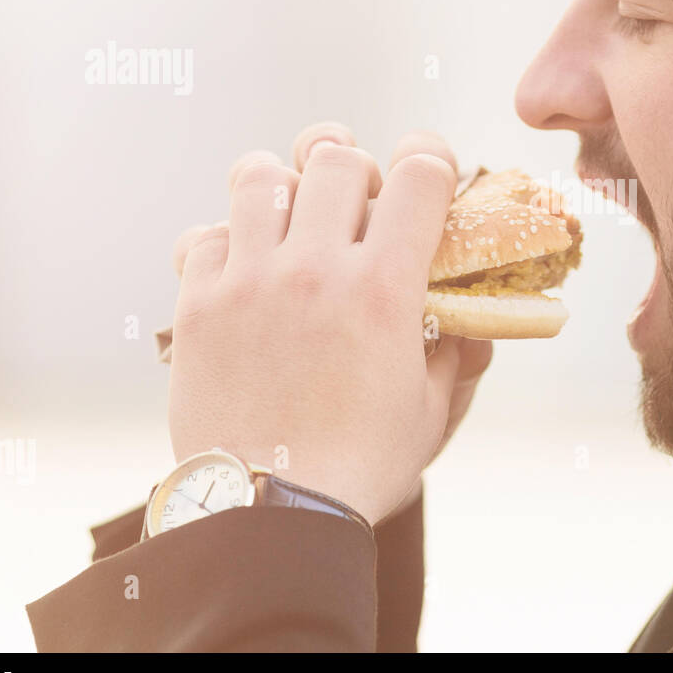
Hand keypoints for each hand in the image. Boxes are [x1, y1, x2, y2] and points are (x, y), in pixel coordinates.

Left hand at [166, 123, 491, 524]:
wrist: (269, 513)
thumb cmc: (360, 469)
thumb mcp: (430, 411)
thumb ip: (456, 353)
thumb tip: (473, 320)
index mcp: (384, 290)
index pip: (418, 175)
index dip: (432, 159)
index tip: (431, 173)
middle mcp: (316, 270)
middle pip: (337, 159)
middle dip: (357, 172)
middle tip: (358, 207)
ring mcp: (250, 283)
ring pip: (260, 177)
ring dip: (285, 190)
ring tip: (293, 223)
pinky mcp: (198, 307)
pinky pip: (205, 235)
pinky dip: (227, 241)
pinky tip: (245, 271)